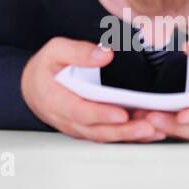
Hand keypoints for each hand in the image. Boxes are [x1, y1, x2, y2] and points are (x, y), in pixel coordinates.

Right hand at [22, 38, 166, 141]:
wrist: (32, 87)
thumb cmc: (45, 69)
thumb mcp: (54, 51)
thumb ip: (77, 52)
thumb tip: (105, 55)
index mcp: (55, 100)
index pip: (80, 111)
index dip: (101, 114)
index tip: (122, 113)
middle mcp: (67, 120)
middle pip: (97, 130)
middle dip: (124, 131)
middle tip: (148, 127)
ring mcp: (78, 128)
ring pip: (105, 137)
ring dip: (130, 136)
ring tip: (155, 131)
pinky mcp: (88, 131)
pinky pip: (109, 136)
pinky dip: (129, 137)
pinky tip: (148, 133)